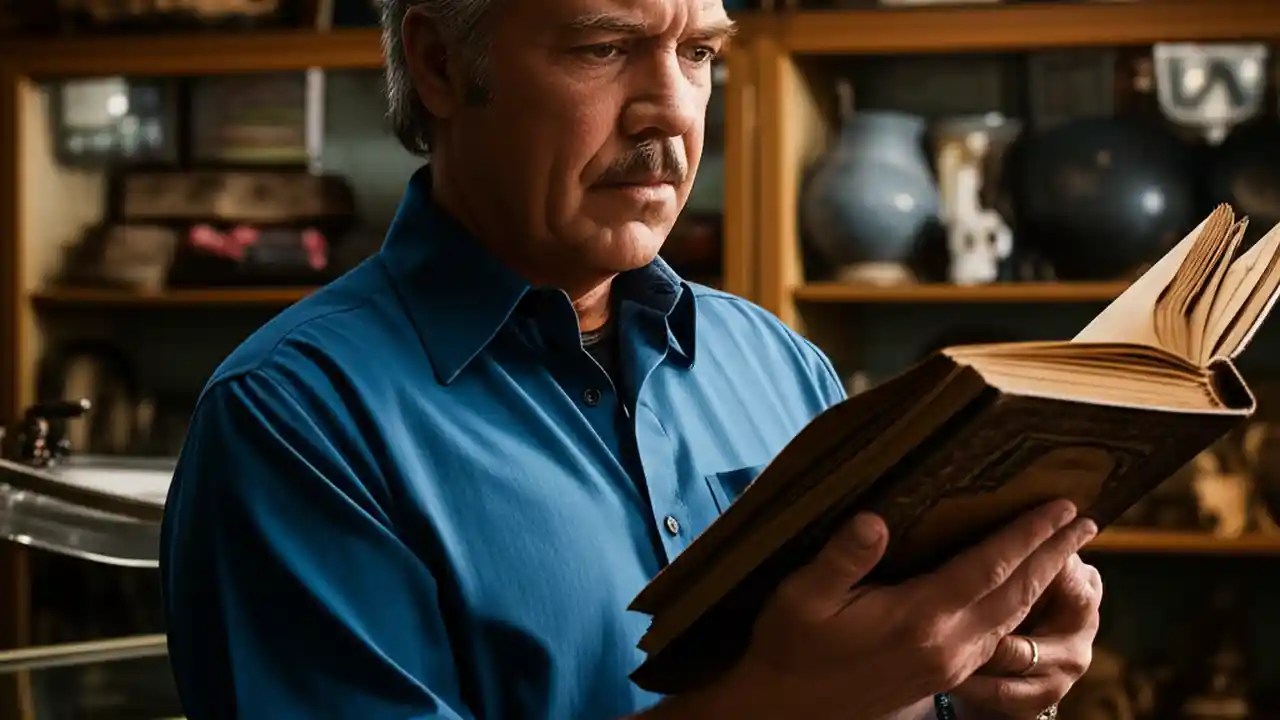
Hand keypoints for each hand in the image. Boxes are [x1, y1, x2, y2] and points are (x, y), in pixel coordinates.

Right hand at [696, 499, 1097, 719]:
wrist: (786, 709)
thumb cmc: (792, 646)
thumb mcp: (802, 596)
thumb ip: (842, 558)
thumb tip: (875, 520)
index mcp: (918, 620)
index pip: (987, 568)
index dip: (1026, 535)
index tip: (1060, 506)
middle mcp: (946, 645)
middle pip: (1016, 593)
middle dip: (1054, 554)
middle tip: (1088, 520)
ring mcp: (950, 665)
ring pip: (1013, 617)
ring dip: (1045, 579)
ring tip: (1067, 549)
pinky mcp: (945, 676)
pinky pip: (998, 635)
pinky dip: (1021, 605)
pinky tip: (1024, 591)